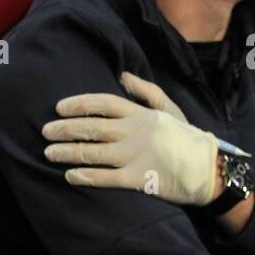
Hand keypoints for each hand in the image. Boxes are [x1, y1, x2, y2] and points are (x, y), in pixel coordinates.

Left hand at [42, 75, 218, 206]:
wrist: (209, 170)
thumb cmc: (186, 138)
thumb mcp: (169, 108)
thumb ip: (145, 91)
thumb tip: (122, 75)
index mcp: (141, 113)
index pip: (103, 103)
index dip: (78, 104)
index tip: (59, 108)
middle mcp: (135, 132)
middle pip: (91, 127)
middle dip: (64, 129)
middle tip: (45, 132)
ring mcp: (136, 155)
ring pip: (92, 152)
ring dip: (67, 152)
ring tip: (48, 153)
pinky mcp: (138, 179)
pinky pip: (105, 177)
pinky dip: (85, 176)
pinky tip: (69, 175)